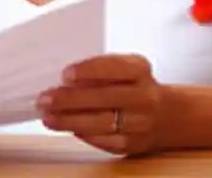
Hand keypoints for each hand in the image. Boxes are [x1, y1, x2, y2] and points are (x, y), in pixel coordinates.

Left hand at [36, 54, 166, 155]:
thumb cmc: (133, 85)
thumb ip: (99, 70)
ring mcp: (141, 122)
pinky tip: (68, 128)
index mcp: (140, 69)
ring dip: (70, 120)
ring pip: (102, 123)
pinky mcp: (135, 143)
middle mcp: (144, 96)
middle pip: (104, 98)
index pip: (115, 67)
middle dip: (70, 99)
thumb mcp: (125, 69)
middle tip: (44, 99)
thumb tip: (61, 79)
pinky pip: (106, 141)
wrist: (168, 114)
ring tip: (48, 117)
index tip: (65, 74)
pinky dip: (85, 135)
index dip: (89, 70)